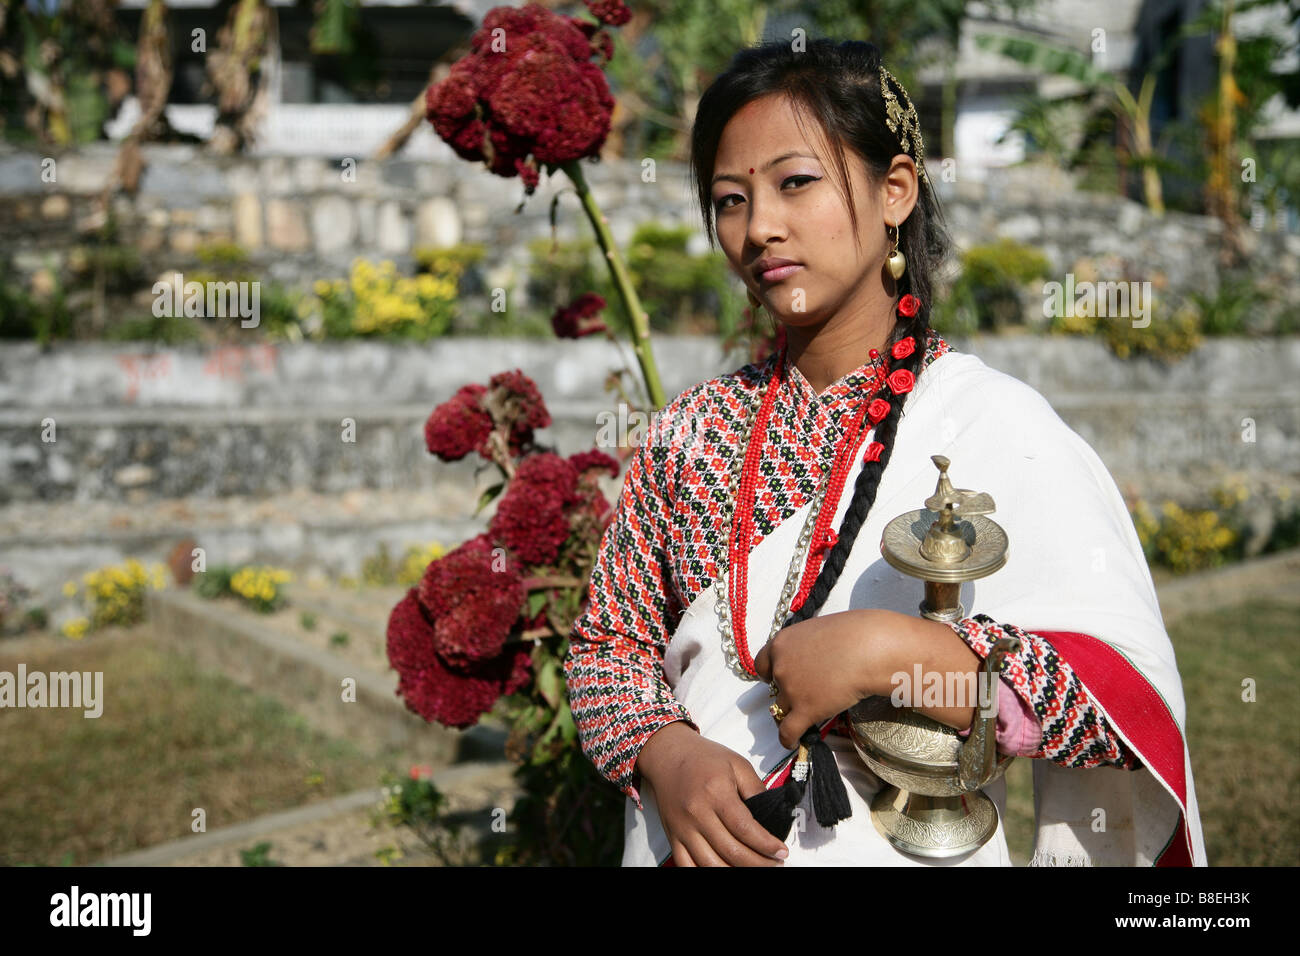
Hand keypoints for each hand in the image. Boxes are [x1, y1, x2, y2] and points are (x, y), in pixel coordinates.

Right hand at [636, 722, 788, 866]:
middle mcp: (697, 813)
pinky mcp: (673, 837)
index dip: (766, 845)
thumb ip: (756, 789)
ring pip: (711, 864)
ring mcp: (682, 828)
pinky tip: (725, 871)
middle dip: (758, 863)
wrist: (667, 755)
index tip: (782, 852)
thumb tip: (772, 816)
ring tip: (754, 868)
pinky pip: (686, 866)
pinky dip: (706, 874)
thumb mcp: (737, 764)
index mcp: (716, 793)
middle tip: (775, 863)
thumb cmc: (704, 758)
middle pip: (731, 851)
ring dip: (736, 872)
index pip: (745, 828)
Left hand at [755, 609, 982, 747]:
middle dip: (784, 693)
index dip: (771, 674)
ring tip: (798, 721)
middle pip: (773, 689)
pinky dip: (788, 739)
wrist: (868, 649)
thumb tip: (811, 658)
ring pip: (780, 711)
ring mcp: (791, 690)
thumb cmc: (852, 633)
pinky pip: (787, 732)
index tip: (778, 679)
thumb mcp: (818, 631)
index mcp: (781, 643)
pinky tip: (793, 743)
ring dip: (789, 715)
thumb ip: (805, 646)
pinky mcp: (805, 710)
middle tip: (800, 695)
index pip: (762, 664)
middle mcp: (780, 667)